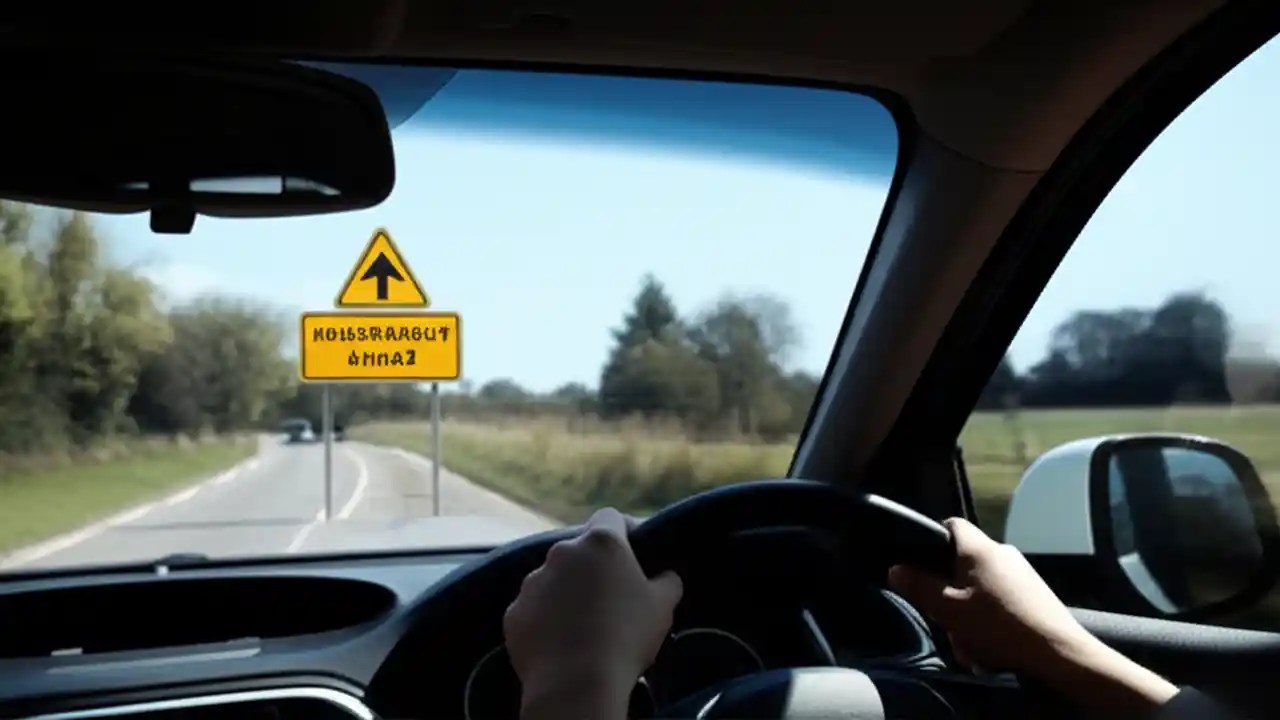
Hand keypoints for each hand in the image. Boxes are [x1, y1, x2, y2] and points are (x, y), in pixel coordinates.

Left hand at [503, 508, 682, 719]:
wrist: (576, 683)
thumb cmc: (627, 637)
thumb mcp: (663, 606)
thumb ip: (666, 582)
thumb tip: (666, 577)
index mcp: (601, 544)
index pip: (612, 518)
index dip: (626, 531)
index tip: (636, 550)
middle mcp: (562, 553)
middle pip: (580, 550)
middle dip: (595, 568)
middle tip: (613, 597)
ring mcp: (533, 582)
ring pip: (554, 579)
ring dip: (568, 592)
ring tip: (584, 624)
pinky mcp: (514, 612)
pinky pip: (534, 608)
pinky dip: (547, 618)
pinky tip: (562, 641)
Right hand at [889, 517, 1176, 716]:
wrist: (1059, 652)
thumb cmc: (1000, 626)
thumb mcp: (949, 610)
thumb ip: (920, 587)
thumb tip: (896, 569)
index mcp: (979, 549)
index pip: (950, 525)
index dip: (931, 539)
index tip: (919, 564)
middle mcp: (1002, 552)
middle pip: (962, 563)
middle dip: (949, 593)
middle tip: (945, 618)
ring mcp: (1022, 572)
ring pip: (979, 587)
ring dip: (968, 613)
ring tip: (970, 644)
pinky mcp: (1034, 593)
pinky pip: (999, 599)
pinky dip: (989, 619)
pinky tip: (989, 645)